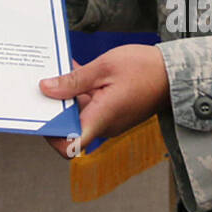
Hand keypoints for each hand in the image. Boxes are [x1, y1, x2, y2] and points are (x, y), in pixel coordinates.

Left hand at [39, 45, 169, 158]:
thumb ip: (74, 80)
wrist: (176, 72)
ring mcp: (109, 117)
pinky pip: (89, 102)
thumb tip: (46, 89)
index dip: (50, 136)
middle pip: (70, 124)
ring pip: (78, 110)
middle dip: (52, 106)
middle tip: (36, 84)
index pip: (70, 145)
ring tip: (51, 68)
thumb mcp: (104, 67)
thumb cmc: (145, 69)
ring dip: (65, 93)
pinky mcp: (112, 108)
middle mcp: (104, 124)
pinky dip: (78, 87)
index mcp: (101, 119)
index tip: (37, 117)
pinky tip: (70, 66)